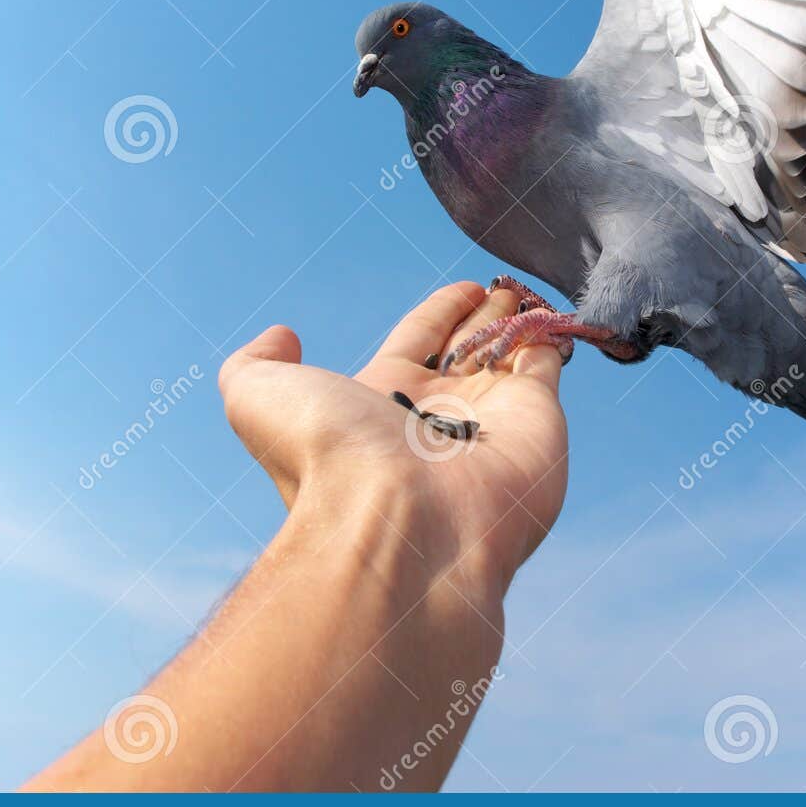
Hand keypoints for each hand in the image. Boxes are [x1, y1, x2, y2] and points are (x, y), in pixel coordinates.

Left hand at [217, 282, 568, 595]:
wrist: (399, 519)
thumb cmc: (328, 456)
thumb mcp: (259, 399)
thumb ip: (256, 364)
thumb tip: (280, 334)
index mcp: (381, 403)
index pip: (417, 342)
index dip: (439, 313)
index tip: (463, 288)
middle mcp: (439, 413)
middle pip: (466, 350)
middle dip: (480, 318)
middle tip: (497, 287)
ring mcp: (492, 419)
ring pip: (509, 357)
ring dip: (515, 324)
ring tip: (524, 293)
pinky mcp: (538, 419)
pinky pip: (547, 365)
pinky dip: (550, 337)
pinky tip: (549, 315)